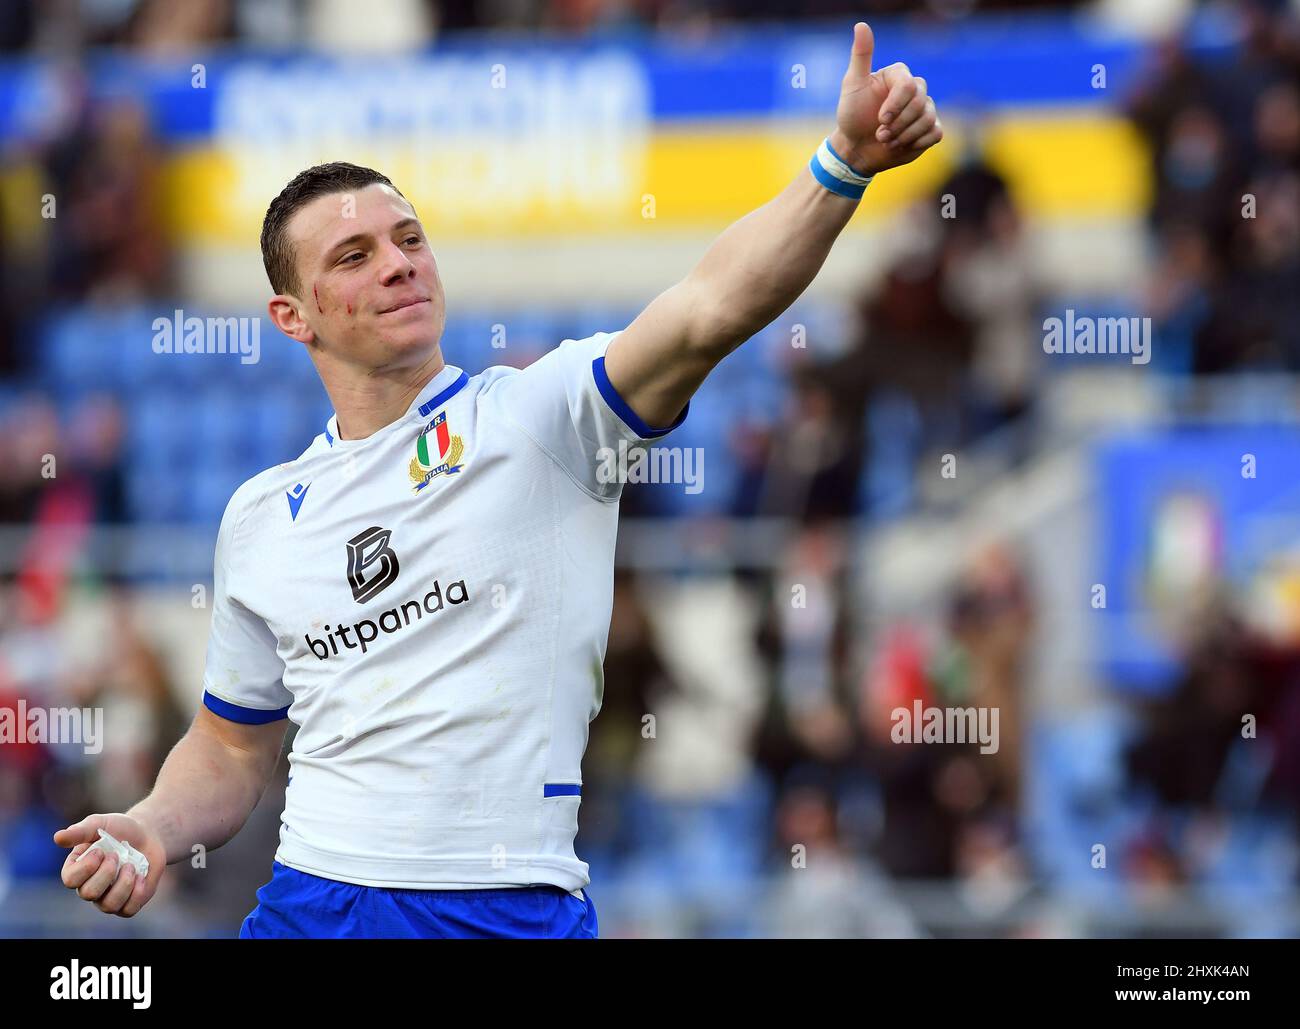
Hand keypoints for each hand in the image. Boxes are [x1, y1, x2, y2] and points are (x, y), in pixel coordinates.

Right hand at [54, 813, 166, 917]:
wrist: (147, 834)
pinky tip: (141, 877)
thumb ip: (80, 831)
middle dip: (106, 873)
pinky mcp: (128, 902)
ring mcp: (108, 897)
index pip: (70, 880)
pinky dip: (137, 894)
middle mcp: (89, 887)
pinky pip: (128, 910)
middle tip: (116, 855)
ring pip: (108, 906)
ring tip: (131, 866)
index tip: (100, 850)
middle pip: (88, 894)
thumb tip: (57, 837)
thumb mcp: (99, 824)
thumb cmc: (118, 829)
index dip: (86, 867)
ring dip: (123, 884)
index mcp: (77, 869)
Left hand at [831, 21, 942, 175]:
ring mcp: (924, 108)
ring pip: (928, 119)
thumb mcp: (852, 85)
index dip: (895, 105)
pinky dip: (917, 142)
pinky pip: (936, 133)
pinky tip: (901, 145)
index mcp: (899, 75)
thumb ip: (861, 56)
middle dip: (898, 123)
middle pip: (919, 102)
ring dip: (904, 135)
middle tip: (880, 134)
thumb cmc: (852, 115)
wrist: (856, 147)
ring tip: (887, 141)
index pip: (908, 86)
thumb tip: (861, 25)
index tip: (880, 119)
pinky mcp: (929, 129)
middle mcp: (914, 89)